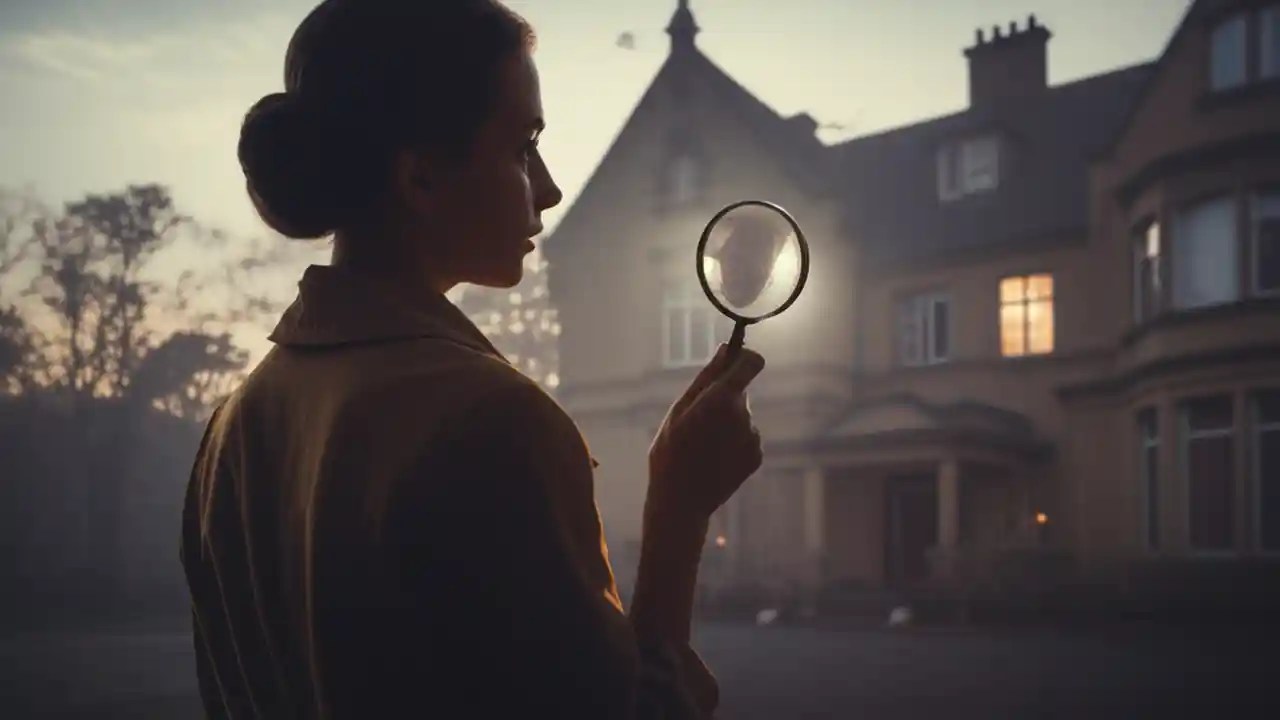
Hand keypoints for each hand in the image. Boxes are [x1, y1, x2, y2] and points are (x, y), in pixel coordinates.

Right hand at [646, 343, 765, 526]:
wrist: (681, 502)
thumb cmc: (671, 452)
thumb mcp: (679, 410)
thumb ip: (706, 377)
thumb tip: (725, 349)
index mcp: (723, 399)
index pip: (753, 362)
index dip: (743, 359)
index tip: (731, 364)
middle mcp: (744, 416)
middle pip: (740, 392)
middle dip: (724, 398)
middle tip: (697, 421)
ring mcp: (753, 438)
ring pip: (741, 416)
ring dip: (726, 422)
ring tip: (702, 445)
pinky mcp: (757, 456)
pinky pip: (746, 437)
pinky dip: (733, 442)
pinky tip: (713, 458)